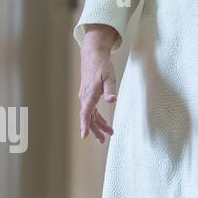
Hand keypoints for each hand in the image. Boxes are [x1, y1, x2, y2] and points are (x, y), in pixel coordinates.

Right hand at [77, 29, 118, 143]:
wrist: (92, 56)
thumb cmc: (102, 66)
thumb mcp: (109, 76)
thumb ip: (110, 89)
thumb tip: (112, 100)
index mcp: (89, 95)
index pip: (86, 113)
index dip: (85, 125)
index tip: (84, 136)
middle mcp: (85, 98)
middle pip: (88, 118)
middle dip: (95, 130)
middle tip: (103, 141)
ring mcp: (86, 97)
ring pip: (90, 115)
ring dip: (98, 125)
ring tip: (108, 134)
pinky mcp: (88, 95)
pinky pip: (91, 110)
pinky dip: (97, 117)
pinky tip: (104, 123)